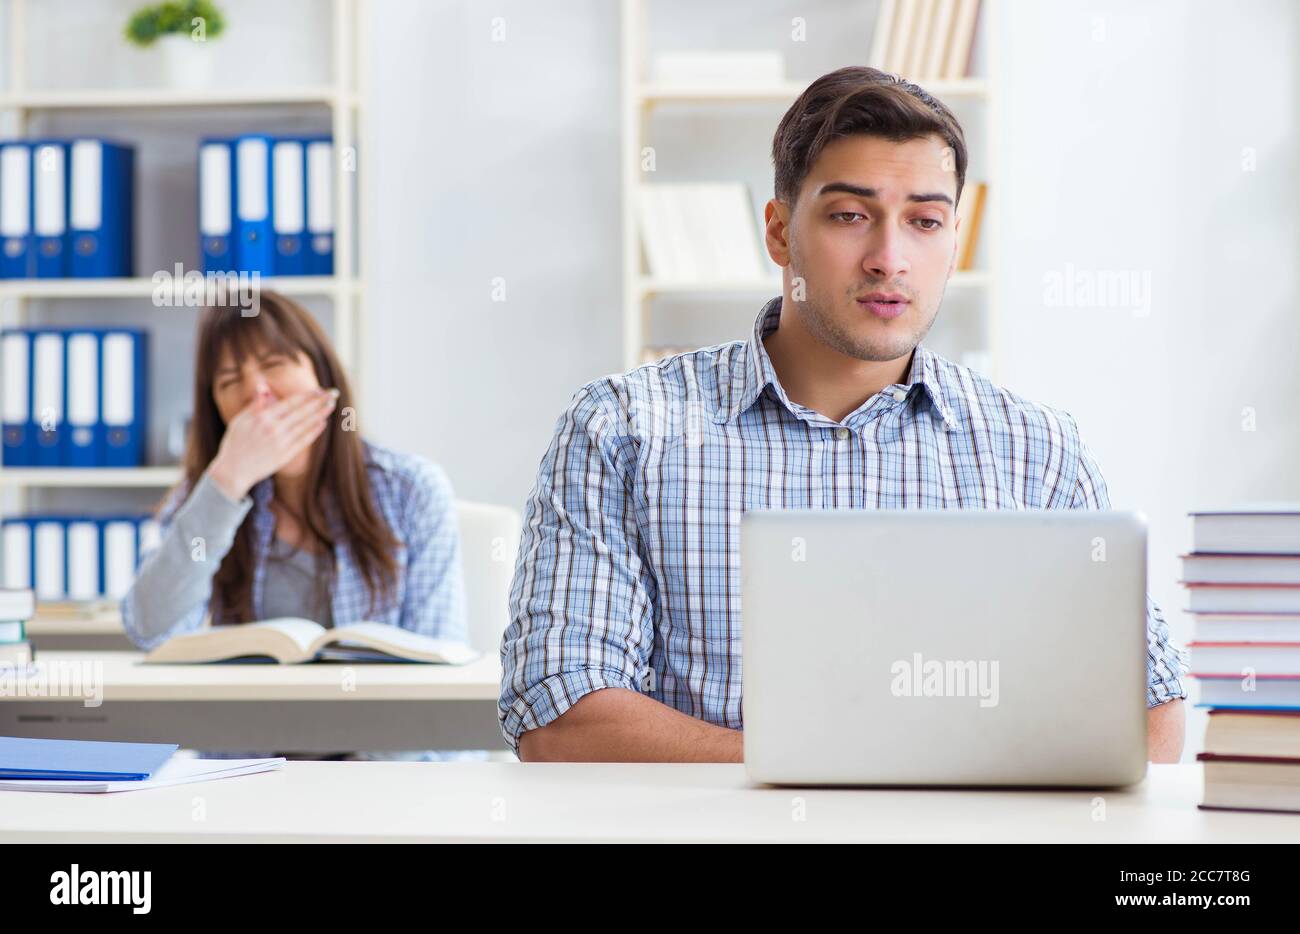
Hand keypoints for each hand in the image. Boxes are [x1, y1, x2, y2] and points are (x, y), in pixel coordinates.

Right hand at [208, 388, 338, 499]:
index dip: (306, 396)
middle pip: (302, 412)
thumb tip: (264, 387)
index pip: (290, 403)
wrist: (233, 471)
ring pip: (305, 425)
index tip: (319, 389)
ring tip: (331, 405)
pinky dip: (313, 432)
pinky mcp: (285, 456)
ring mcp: (281, 443)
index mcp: (263, 418)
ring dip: (320, 414)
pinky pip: (303, 441)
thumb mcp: (240, 420)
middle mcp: (274, 429)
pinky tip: (322, 424)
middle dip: (319, 402)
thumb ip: (255, 404)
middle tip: (333, 393)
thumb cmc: (235, 443)